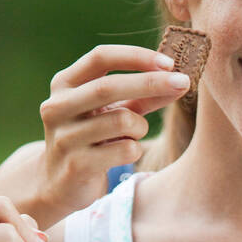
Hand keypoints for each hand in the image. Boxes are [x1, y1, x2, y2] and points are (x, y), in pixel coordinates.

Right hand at [34, 43, 191, 221]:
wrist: (60, 184)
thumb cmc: (93, 138)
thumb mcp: (114, 111)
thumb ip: (143, 96)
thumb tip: (180, 81)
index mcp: (64, 84)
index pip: (100, 56)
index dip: (136, 57)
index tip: (169, 63)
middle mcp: (57, 106)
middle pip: (109, 86)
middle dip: (151, 82)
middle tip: (183, 82)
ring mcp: (64, 137)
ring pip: (122, 121)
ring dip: (140, 127)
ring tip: (132, 135)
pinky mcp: (75, 165)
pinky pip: (125, 150)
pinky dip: (135, 149)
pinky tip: (124, 154)